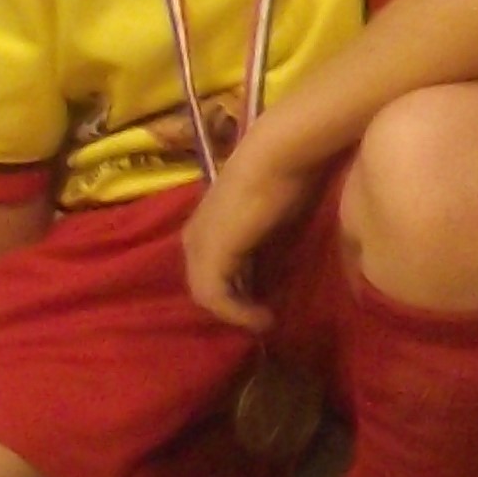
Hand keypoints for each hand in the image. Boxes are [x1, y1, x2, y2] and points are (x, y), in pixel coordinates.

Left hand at [181, 126, 319, 330]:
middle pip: (207, 284)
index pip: (212, 269)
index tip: (265, 301)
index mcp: (205, 226)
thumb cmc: (283, 175)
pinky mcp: (210, 256)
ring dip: (235, 313)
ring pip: (207, 294)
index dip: (236, 289)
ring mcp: (198, 247)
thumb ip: (263, 244)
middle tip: (264, 317)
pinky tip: (261, 318)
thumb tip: (274, 268)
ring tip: (265, 321)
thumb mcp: (271, 219)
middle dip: (234, 304)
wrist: (278, 155)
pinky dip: (236, 312)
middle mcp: (194, 238)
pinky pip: (215, 297)